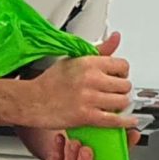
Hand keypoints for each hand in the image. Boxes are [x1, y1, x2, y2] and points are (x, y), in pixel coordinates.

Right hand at [17, 31, 134, 131]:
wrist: (30, 101)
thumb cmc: (49, 82)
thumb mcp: (73, 59)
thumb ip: (99, 51)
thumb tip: (115, 38)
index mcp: (88, 63)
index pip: (122, 65)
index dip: (121, 73)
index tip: (117, 77)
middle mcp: (91, 79)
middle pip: (125, 85)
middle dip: (121, 90)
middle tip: (112, 92)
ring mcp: (89, 98)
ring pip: (122, 102)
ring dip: (120, 105)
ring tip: (112, 104)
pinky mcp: (86, 116)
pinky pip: (115, 119)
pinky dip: (124, 122)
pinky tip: (128, 120)